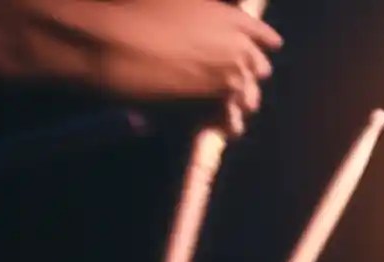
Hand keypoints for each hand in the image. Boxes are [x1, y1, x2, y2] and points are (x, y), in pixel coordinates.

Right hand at [92, 0, 282, 134]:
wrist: (113, 42)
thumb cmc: (132, 12)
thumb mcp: (171, 0)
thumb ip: (195, 10)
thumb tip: (197, 15)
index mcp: (227, 16)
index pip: (261, 33)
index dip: (264, 41)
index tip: (270, 47)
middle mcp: (235, 43)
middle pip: (260, 67)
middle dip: (250, 73)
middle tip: (236, 81)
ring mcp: (228, 72)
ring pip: (250, 94)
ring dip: (241, 100)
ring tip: (231, 109)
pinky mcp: (214, 97)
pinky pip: (232, 115)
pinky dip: (228, 121)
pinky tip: (225, 127)